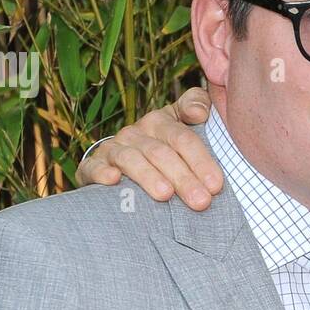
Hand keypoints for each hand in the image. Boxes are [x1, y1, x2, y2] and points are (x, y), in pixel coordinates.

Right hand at [77, 87, 221, 208]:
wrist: (118, 160)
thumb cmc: (163, 146)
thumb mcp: (183, 126)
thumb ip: (196, 108)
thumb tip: (200, 111)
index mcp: (161, 121)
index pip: (184, 138)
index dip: (201, 160)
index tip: (216, 185)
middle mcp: (136, 132)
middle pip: (162, 153)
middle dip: (183, 178)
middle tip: (201, 202)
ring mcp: (114, 148)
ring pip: (132, 160)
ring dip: (149, 177)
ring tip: (166, 195)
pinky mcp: (93, 165)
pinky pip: (94, 167)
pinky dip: (102, 172)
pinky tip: (113, 180)